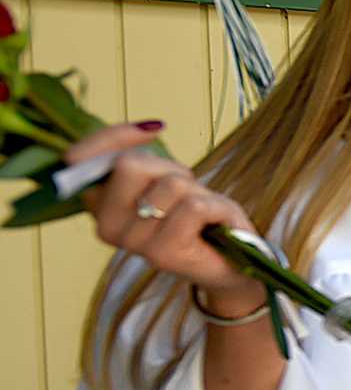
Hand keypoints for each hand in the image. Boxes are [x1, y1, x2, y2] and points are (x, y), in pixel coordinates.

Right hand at [67, 123, 264, 313]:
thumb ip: (145, 156)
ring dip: (198, 192)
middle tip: (187, 192)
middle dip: (170, 168)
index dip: (114, 136)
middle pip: (129, 164)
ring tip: (202, 215)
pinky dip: (219, 207)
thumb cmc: (197, 217)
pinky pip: (195, 207)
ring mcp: (132, 242)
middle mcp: (106, 225)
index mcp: (98, 205)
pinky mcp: (161, 254)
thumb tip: (152, 125)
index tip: (155, 129)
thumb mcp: (167, 178)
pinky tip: (217, 226)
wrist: (231, 264)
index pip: (79, 159)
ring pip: (170, 185)